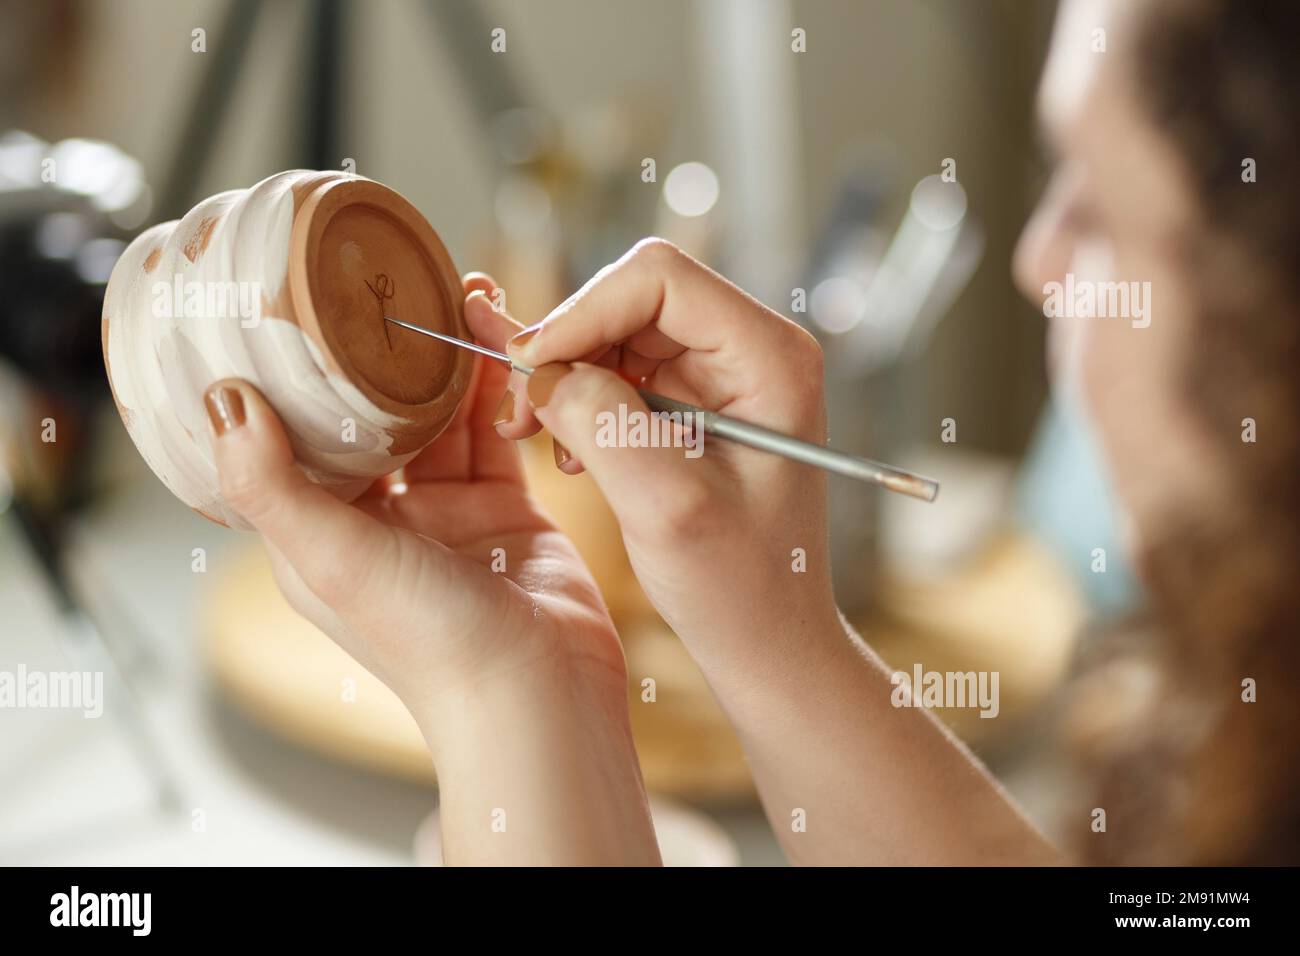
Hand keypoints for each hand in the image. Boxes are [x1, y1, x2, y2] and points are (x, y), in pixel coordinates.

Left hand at [205, 274, 626, 728]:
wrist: (541, 690)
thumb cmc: (430, 643)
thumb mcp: (332, 560)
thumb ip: (272, 483)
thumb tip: (221, 399)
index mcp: (319, 534)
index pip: (293, 437)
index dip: (299, 375)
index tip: (305, 309)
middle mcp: (378, 519)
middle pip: (374, 416)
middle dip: (386, 355)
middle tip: (401, 288)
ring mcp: (444, 513)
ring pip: (440, 416)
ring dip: (450, 361)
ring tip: (466, 297)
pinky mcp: (503, 508)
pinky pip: (495, 433)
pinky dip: (500, 391)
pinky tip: (503, 346)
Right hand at [478, 239, 839, 683]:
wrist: (769, 637)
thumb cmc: (741, 586)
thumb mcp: (667, 508)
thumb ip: (604, 426)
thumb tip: (543, 369)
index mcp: (769, 358)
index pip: (658, 279)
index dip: (583, 312)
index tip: (532, 371)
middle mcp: (750, 350)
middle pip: (632, 296)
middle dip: (567, 347)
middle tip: (521, 412)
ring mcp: (723, 373)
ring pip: (617, 329)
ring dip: (567, 376)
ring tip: (538, 436)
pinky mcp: (696, 401)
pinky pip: (621, 369)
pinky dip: (581, 401)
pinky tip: (571, 454)